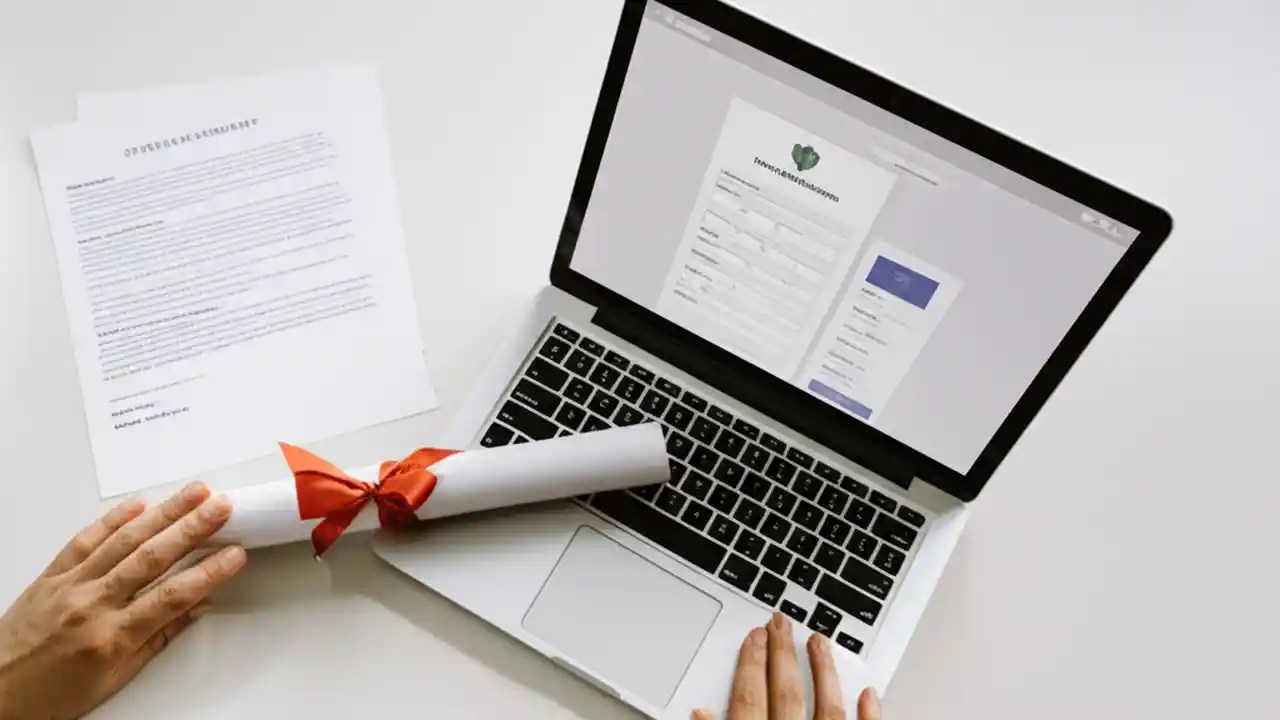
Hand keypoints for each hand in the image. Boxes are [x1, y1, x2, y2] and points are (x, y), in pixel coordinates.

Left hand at [0, 481, 246, 719]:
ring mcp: (69, 585)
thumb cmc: (50, 695)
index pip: (172, 596)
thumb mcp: (115, 678)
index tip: (234, 554)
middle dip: (192, 528)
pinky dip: (113, 519)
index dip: (208, 573)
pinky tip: (139, 505)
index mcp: (111, 637)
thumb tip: (197, 609)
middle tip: (222, 507)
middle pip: (152, 558)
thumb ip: (159, 637)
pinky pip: (85, 539)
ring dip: (163, 512)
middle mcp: (90, 605)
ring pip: (124, 540)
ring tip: (193, 494)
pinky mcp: (51, 574)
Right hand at [694, 612, 882, 719]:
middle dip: (781, 653)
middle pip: (786, 693)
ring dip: (823, 671)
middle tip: (781, 624)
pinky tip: (870, 693)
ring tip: (820, 642)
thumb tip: (699, 712)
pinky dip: (869, 715)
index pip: (748, 699)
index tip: (754, 637)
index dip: (749, 664)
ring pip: (827, 707)